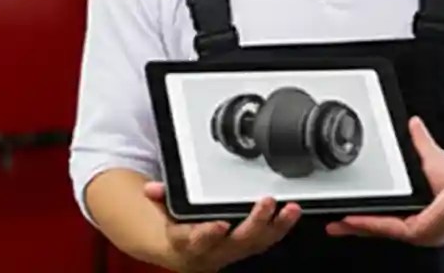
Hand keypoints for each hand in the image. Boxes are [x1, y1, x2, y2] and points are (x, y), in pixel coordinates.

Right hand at [144, 181, 300, 271]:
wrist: (185, 254)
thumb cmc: (178, 229)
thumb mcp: (164, 213)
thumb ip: (160, 199)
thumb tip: (151, 189)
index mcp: (189, 244)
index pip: (197, 242)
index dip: (208, 234)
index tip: (220, 223)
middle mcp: (214, 252)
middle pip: (236, 242)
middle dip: (254, 223)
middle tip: (266, 203)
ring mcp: (233, 252)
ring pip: (257, 244)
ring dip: (276, 227)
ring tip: (290, 209)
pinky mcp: (248, 248)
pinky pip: (267, 242)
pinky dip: (281, 228)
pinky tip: (292, 213)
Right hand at [325, 117, 443, 246]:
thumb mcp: (432, 156)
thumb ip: (420, 141)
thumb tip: (414, 124)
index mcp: (423, 211)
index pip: (388, 213)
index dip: (367, 212)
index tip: (349, 209)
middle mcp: (420, 226)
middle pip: (378, 225)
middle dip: (354, 224)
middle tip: (334, 221)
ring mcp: (419, 231)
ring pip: (379, 228)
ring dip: (356, 225)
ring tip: (337, 221)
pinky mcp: (418, 231)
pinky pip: (387, 227)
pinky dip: (367, 222)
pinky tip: (352, 219)